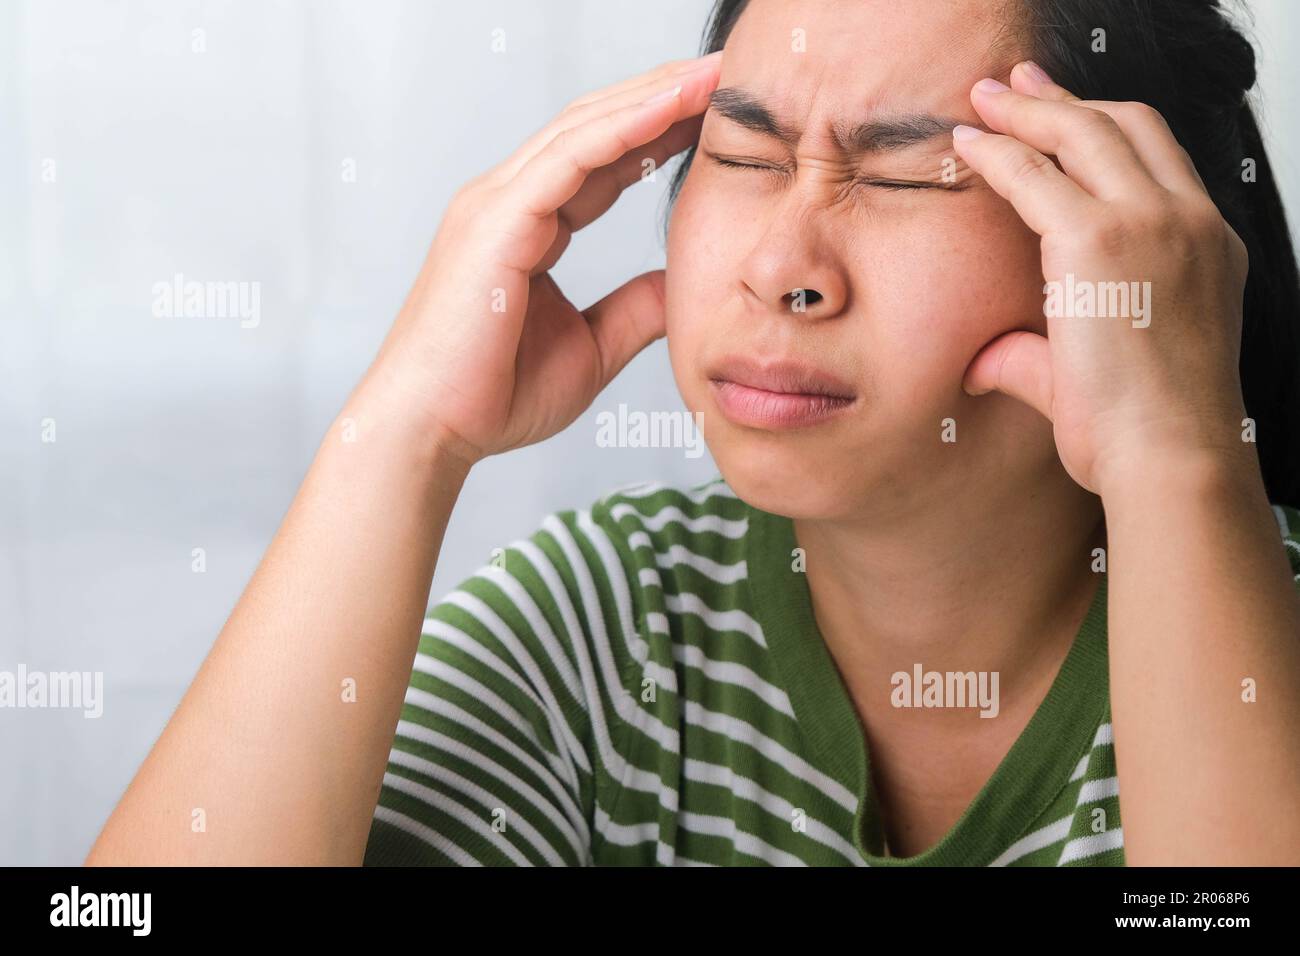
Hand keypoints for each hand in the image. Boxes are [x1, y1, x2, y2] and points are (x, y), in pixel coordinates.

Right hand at [365, 53, 722, 467]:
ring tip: (711, 76)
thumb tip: (678, 286)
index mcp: (526, 226)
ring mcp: (496, 206)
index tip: (716, 115)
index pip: (602, 160)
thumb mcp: (590, 347)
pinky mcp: (496, 222)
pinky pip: (568, 159)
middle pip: (594, 128)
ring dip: (651, 97)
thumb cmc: (491, 397)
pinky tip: (670, 106)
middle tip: (726, 75)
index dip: (659, 132)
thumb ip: (633, 310)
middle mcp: (507, 202)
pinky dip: (622, 127)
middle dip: (661, 96)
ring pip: (583, 129)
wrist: (431, 432)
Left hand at [954, 61, 1250, 496]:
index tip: (1061, 114)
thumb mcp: (1101, 377)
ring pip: (1085, 134)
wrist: (1171, 459)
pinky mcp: (1101, 239)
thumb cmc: (1143, 435)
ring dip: (1029, 110)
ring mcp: (1152, 223)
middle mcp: (1189, 221)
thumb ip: (1037, 357)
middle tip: (1015, 84)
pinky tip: (966, 145)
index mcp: (1205, 246)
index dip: (1102, 127)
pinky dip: (998, 152)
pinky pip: (1036, 175)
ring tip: (984, 97)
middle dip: (1064, 100)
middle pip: (1126, 126)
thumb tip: (982, 364)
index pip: (1155, 160)